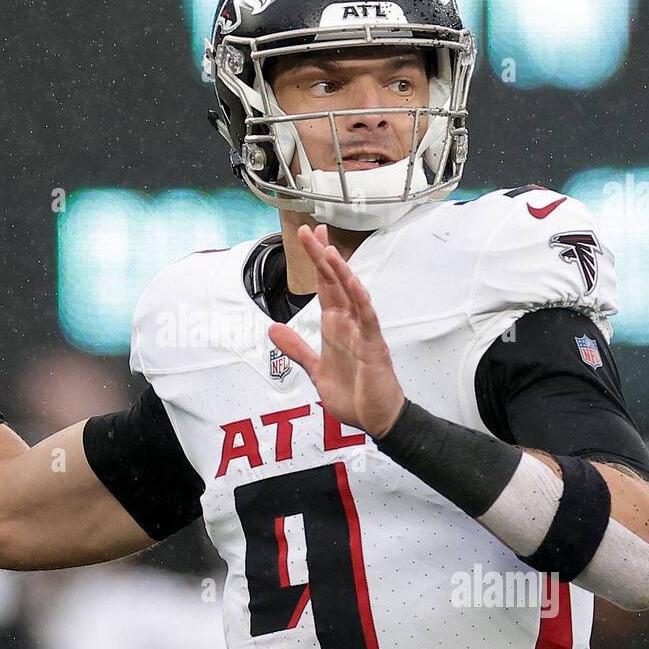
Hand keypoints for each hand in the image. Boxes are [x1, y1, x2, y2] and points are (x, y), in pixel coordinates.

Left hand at [268, 224, 405, 438]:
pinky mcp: (373, 346)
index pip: (325, 285)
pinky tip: (353, 283)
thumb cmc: (353, 393)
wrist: (376, 418)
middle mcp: (350, 323)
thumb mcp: (316, 369)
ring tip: (329, 250)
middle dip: (323, 256)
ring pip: (352, 294)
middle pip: (336, 282)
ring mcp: (363, 332)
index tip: (310, 236)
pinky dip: (361, 300)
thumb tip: (273, 329)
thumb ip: (297, 348)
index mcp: (336, 326)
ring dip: (341, 272)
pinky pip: (368, 318)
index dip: (317, 261)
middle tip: (312, 229)